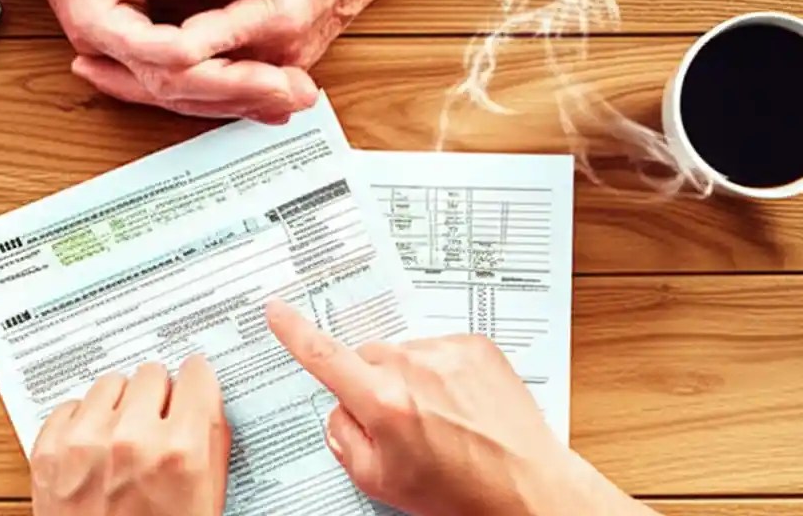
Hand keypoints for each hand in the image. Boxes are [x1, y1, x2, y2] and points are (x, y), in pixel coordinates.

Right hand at [12, 0, 315, 119]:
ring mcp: (124, 55)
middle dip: (241, 93)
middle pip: (179, 87)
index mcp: (99, 25)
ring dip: (236, 99)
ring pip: (182, 92)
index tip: (264, 61)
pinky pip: (182, 77)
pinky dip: (220, 86)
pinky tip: (256, 94)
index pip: (165, 56)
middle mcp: (110, 52)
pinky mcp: (140, 49)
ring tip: (287, 100)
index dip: (217, 60)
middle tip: (294, 93)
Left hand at [30, 356, 230, 515]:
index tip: (193, 389)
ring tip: (124, 437)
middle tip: (158, 424)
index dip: (197, 385)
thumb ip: (212, 443)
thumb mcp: (207, 501)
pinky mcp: (48, 450)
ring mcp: (84, 443)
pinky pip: (72, 404)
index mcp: (179, 452)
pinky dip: (84, 422)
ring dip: (121, 405)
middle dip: (159, 396)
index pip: (196, 374)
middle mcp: (131, 439)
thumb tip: (208, 398)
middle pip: (153, 373)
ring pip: (111, 383)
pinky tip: (95, 449)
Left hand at [72, 0, 476, 122]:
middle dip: (144, 78)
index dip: (153, 51)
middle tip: (95, 69)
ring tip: (108, 76)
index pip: (201, 45)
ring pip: (215, 95)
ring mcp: (288, 62)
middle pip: (202, 84)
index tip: (114, 49)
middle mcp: (284, 49)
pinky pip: (234, 90)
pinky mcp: (288, 64)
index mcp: (278, 12)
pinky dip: (195, 88)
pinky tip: (158, 81)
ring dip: (163, 88)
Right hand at [265, 299, 657, 515]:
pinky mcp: (475, 346)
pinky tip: (459, 404)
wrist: (525, 488)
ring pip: (404, 354)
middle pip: (367, 359)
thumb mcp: (379, 481)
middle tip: (399, 423)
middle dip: (372, 384)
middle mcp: (413, 369)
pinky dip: (441, 372)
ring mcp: (447, 352)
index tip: (277, 311)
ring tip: (440, 418)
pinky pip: (438, 349)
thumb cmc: (457, 491)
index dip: (293, 331)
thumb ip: (343, 439)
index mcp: (383, 403)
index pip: (323, 357)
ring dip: (410, 378)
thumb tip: (339, 410)